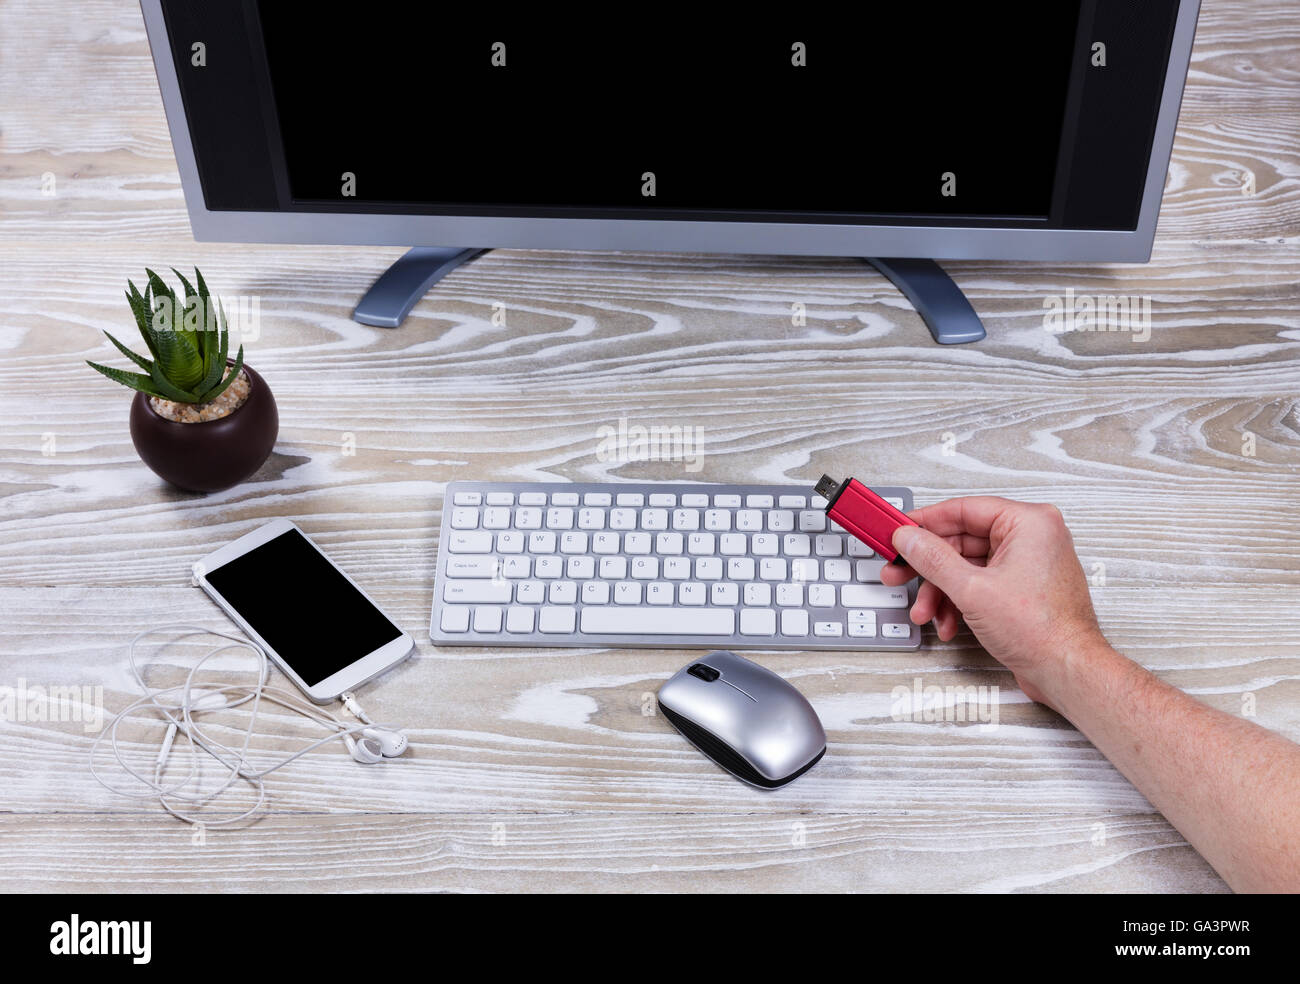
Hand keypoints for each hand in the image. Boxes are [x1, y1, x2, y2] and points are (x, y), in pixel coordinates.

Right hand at [879, 496, 1106, 707]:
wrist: (1067, 671)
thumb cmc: (1043, 631)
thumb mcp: (972, 589)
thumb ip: (933, 559)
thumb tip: (910, 538)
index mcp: (1029, 523)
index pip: (964, 509)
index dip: (926, 522)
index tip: (901, 532)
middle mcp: (1032, 538)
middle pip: (963, 541)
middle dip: (929, 567)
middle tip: (899, 572)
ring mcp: (1029, 564)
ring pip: (968, 567)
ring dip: (941, 591)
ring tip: (925, 611)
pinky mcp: (1023, 587)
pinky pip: (981, 583)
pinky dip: (960, 601)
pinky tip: (947, 621)